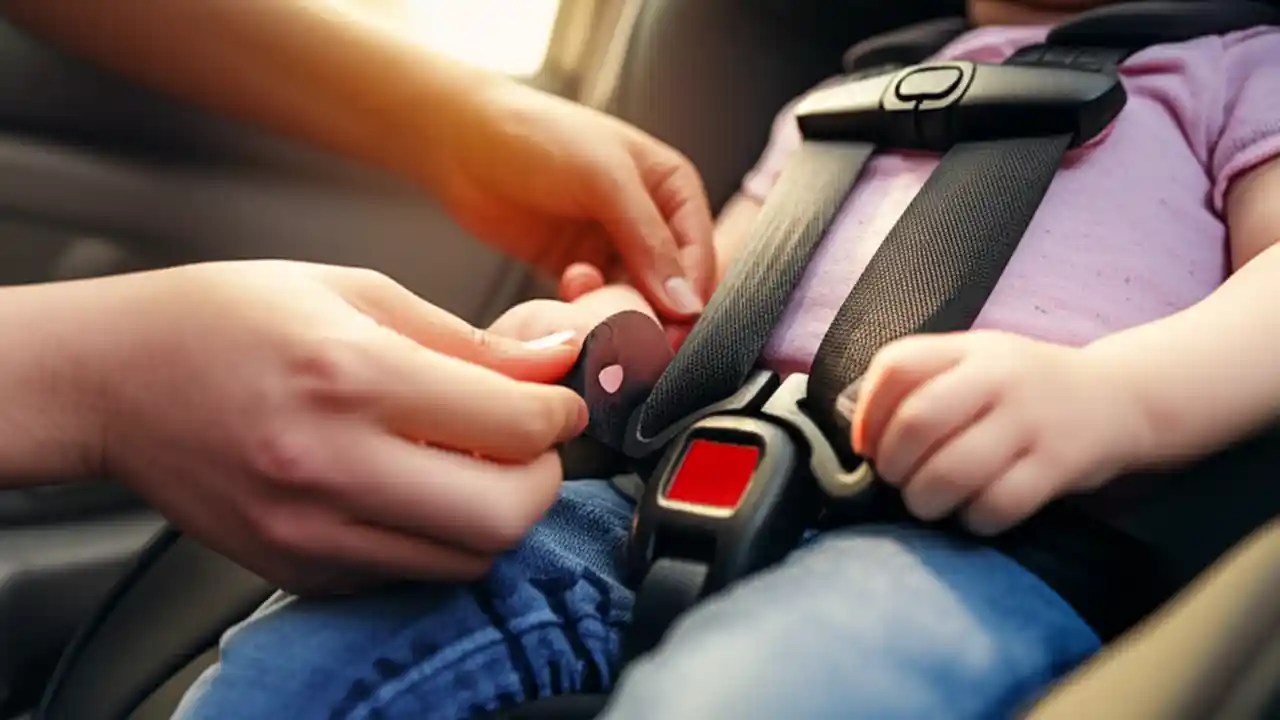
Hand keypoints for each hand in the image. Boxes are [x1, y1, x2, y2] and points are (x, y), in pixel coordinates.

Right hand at [83, 261, 586, 592]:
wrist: (116, 379)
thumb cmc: (225, 319)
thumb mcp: (354, 291)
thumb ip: (466, 339)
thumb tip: (551, 361)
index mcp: (351, 377)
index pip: (512, 426)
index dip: (558, 413)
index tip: (557, 402)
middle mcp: (331, 466)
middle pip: (503, 517)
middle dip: (543, 480)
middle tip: (530, 446)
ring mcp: (311, 532)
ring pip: (465, 561)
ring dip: (495, 516)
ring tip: (472, 465)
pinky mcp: (298, 570)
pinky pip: (409, 574)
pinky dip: (437, 540)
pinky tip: (415, 491)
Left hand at [423, 78, 714, 320]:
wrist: (458, 139)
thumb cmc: (535, 137)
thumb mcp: (604, 179)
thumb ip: (649, 241)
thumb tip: (686, 304)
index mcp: (672, 187)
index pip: (699, 254)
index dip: (691, 296)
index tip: (674, 332)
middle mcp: (648, 218)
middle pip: (671, 285)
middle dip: (653, 312)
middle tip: (635, 340)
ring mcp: (610, 245)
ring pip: (633, 300)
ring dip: (615, 311)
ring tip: (590, 298)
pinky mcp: (574, 268)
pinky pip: (595, 304)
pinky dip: (586, 308)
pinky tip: (567, 287)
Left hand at [851, 331, 1149, 534]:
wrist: (1119, 398)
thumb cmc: (1025, 389)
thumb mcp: (976, 362)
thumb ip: (923, 382)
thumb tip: (860, 434)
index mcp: (969, 347)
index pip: (897, 364)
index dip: (867, 411)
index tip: (866, 445)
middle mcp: (999, 377)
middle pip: (918, 421)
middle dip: (892, 463)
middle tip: (895, 480)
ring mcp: (1032, 420)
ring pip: (953, 470)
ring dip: (924, 499)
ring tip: (926, 503)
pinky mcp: (1060, 464)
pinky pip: (999, 503)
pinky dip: (974, 518)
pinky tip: (974, 513)